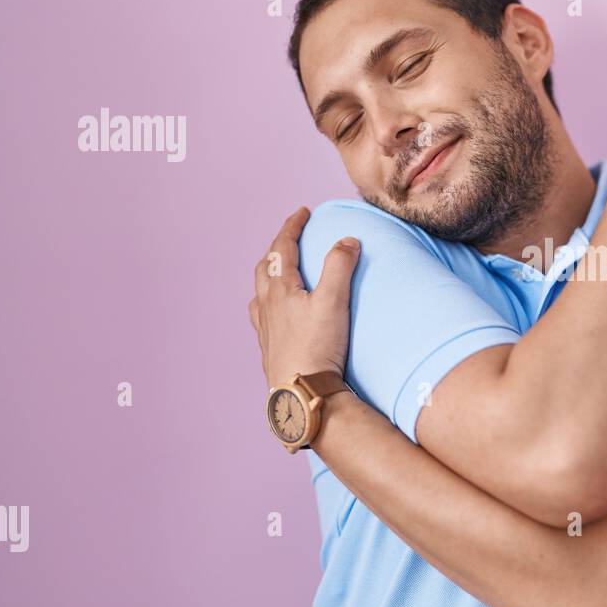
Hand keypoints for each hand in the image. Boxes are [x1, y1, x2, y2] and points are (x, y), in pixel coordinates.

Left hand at [248, 207, 361, 388]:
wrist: (301, 393)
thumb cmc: (317, 347)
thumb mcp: (334, 302)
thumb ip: (340, 266)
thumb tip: (347, 240)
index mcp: (280, 290)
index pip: (282, 248)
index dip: (292, 227)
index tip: (302, 213)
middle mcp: (266, 306)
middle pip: (265, 267)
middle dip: (278, 248)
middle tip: (290, 237)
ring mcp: (264, 328)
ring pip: (259, 292)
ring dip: (268, 274)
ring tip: (277, 271)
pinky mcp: (269, 349)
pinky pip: (261, 316)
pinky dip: (267, 303)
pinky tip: (273, 314)